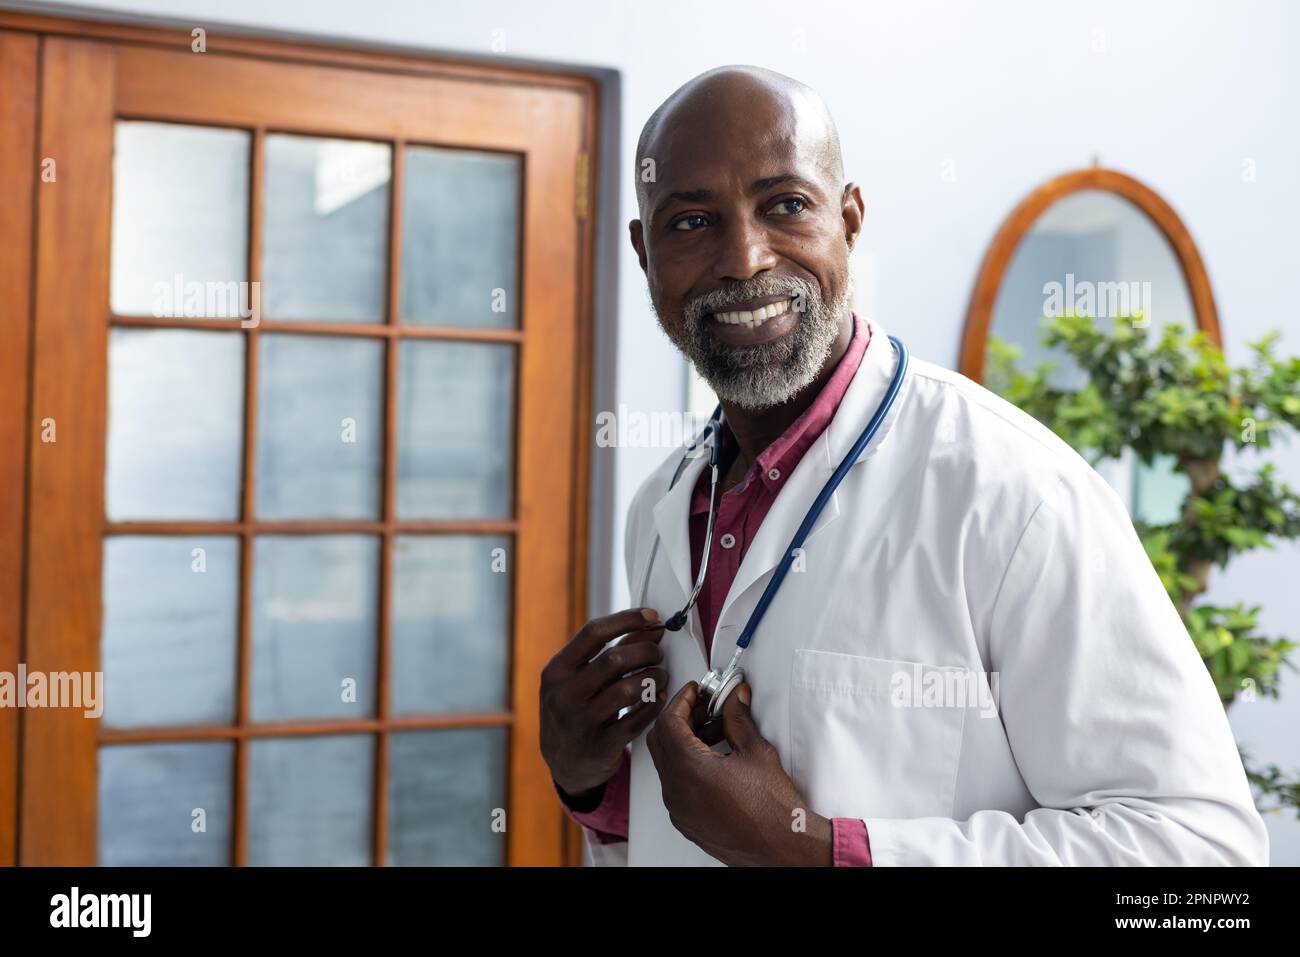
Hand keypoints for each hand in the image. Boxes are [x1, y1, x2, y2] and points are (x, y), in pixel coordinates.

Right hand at [540, 608, 667, 797]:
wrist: (566, 763)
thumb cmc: (577, 709)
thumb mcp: (582, 679)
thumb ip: (615, 650)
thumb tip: (651, 625)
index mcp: (556, 671)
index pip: (593, 632)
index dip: (627, 620)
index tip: (652, 616)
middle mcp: (563, 695)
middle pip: (614, 659)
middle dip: (646, 651)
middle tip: (658, 653)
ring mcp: (579, 723)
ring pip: (628, 689)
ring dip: (653, 678)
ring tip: (660, 676)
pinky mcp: (599, 747)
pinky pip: (636, 721)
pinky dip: (653, 706)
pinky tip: (658, 700)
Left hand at [646, 680, 832, 865]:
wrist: (783, 847)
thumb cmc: (773, 808)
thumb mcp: (756, 751)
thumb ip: (738, 718)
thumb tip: (734, 698)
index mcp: (689, 770)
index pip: (668, 722)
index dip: (681, 700)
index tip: (695, 691)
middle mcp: (676, 791)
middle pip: (661, 741)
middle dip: (681, 719)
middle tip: (705, 708)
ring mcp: (678, 809)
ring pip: (667, 764)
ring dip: (684, 743)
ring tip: (716, 733)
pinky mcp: (685, 821)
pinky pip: (675, 786)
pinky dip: (686, 766)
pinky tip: (714, 760)